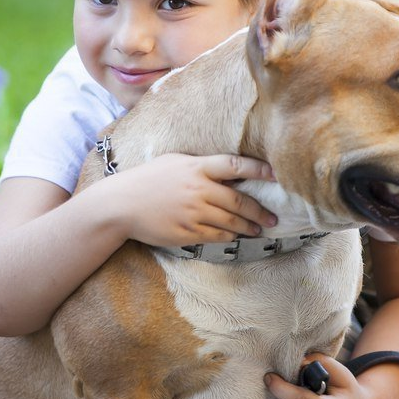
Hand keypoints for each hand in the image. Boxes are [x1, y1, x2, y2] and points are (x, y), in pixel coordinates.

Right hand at [97, 153, 277, 246]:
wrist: (121, 205)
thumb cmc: (148, 178)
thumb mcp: (175, 161)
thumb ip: (201, 164)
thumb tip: (228, 168)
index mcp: (197, 167)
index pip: (235, 165)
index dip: (258, 169)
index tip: (276, 175)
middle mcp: (198, 190)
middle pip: (239, 201)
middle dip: (259, 212)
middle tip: (272, 218)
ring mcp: (193, 213)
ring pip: (230, 223)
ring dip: (248, 228)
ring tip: (258, 229)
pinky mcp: (187, 232)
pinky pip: (216, 236)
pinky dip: (229, 237)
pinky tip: (235, 236)